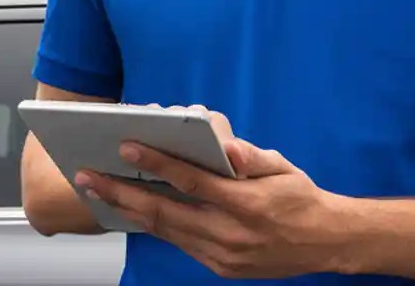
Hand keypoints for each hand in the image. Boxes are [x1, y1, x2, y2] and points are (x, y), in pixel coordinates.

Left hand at [74, 106, 351, 278]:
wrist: (327, 243)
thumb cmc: (299, 196)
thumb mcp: (282, 167)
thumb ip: (250, 156)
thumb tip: (225, 148)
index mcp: (247, 204)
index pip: (192, 181)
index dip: (157, 164)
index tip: (126, 147)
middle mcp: (231, 234)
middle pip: (165, 212)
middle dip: (121, 192)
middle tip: (87, 175)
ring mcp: (223, 256)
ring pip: (164, 230)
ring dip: (126, 210)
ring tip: (96, 191)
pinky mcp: (219, 267)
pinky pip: (177, 242)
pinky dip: (150, 225)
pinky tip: (128, 209)